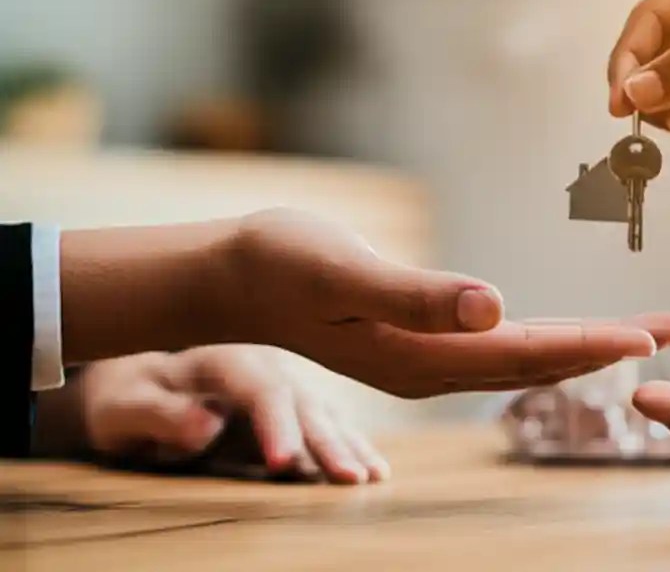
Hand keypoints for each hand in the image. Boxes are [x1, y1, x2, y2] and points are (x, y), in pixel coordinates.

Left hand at [38, 345, 388, 483]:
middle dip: (328, 443)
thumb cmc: (125, 396)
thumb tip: (207, 424)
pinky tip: (377, 468)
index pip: (260, 390)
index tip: (283, 465)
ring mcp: (283, 386)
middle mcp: (265, 366)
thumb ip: (161, 414)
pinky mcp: (291, 409)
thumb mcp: (124, 406)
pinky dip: (354, 446)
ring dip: (350, 446)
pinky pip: (329, 426)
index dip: (276, 426)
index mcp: (224, 359)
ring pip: (324, 415)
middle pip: (303, 404)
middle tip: (350, 479)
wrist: (135, 378)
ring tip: (373, 477)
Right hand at [207, 209, 669, 396]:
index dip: (595, 343)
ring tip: (643, 334)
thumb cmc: (281, 262)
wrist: (231, 277)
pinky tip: (568, 337)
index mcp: (421, 357)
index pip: (528, 352)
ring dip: (586, 348)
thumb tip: (494, 307)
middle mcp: (432, 370)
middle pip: (541, 362)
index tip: (655, 335)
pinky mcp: (418, 346)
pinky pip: (501, 353)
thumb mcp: (343, 272)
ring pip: (526, 361)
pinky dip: (546, 345)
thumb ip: (417, 294)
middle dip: (611, 347)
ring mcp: (426, 363)